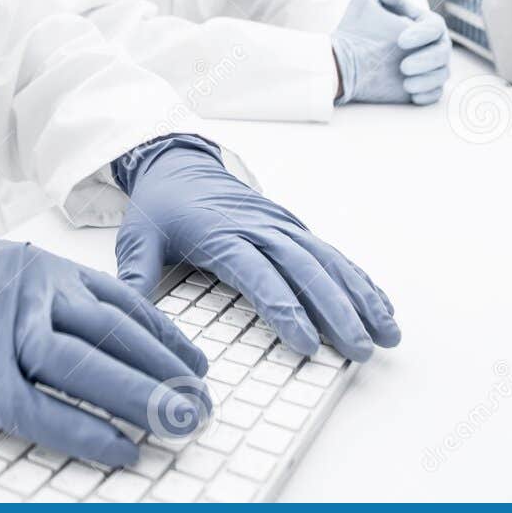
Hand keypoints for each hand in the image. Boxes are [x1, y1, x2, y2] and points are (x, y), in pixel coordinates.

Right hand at [0, 237, 210, 465]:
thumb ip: (46, 289)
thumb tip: (99, 322)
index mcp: (40, 267)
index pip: (121, 302)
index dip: (166, 336)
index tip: (196, 363)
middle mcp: (31, 294)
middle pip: (115, 335)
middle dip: (166, 372)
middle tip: (203, 402)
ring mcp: (4, 335)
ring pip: (88, 369)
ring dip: (140, 399)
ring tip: (179, 424)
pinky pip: (43, 412)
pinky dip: (85, 434)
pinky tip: (120, 451)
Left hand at [112, 135, 400, 361]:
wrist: (179, 162)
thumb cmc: (159, 206)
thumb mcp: (136, 236)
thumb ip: (135, 275)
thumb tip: (124, 316)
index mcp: (221, 231)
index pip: (257, 273)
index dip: (283, 308)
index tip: (305, 343)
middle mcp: (259, 226)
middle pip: (304, 270)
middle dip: (335, 311)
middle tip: (358, 350)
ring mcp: (282, 225)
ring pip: (327, 262)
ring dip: (360, 298)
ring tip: (387, 334)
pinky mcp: (294, 228)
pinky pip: (333, 255)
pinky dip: (360, 280)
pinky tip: (383, 307)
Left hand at [330, 0, 450, 104]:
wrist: (345, 60)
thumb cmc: (359, 30)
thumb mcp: (367, 6)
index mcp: (424, 24)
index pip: (433, 26)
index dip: (421, 34)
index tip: (400, 41)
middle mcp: (433, 45)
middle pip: (442, 52)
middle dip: (426, 60)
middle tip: (404, 67)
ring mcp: (430, 68)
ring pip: (441, 74)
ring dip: (427, 80)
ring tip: (407, 85)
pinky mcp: (424, 87)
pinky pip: (435, 94)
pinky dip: (427, 95)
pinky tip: (414, 96)